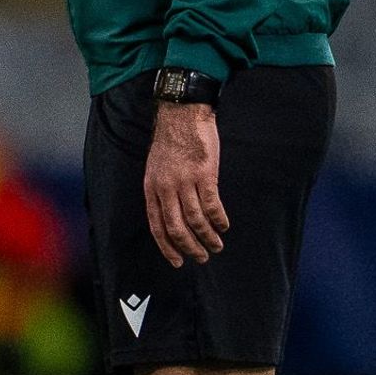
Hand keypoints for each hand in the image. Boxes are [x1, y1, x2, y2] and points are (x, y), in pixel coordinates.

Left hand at [144, 99, 228, 266]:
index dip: (167, 246)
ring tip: (216, 245)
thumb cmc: (171, 140)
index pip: (157, 226)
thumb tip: (171, 215)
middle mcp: (165, 188)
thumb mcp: (155, 167)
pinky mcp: (204, 174)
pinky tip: (224, 226)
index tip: (177, 261)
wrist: (182, 113)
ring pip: (195, 220)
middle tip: (202, 257)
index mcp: (151, 188)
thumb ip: (161, 191)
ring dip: (207, 237)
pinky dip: (218, 219)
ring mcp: (184, 181)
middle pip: (176, 228)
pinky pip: (211, 205)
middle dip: (190, 247)